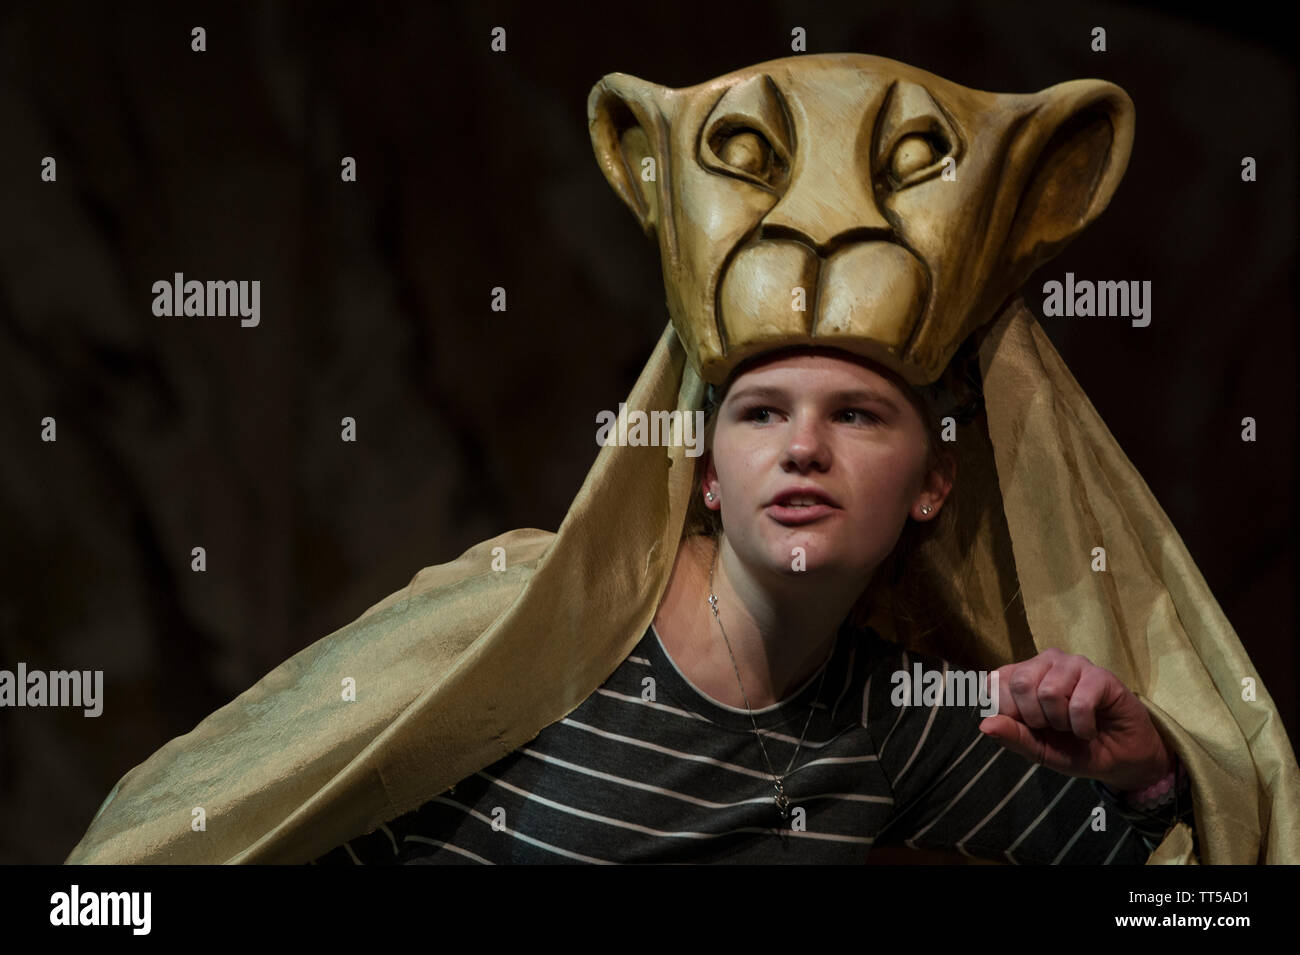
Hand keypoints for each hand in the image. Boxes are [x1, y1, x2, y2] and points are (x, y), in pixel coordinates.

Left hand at [978, 648, 1173, 792]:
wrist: (1119, 759)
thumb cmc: (1073, 748)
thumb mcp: (1037, 749)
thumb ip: (1012, 735)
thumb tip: (984, 724)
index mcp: (1022, 675)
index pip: (994, 682)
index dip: (1008, 714)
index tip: (1029, 727)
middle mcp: (1045, 663)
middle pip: (1019, 682)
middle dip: (1034, 718)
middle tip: (1053, 726)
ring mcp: (1074, 665)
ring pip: (1048, 690)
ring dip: (1061, 722)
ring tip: (1073, 726)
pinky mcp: (1101, 675)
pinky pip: (1080, 701)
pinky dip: (1083, 726)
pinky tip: (1090, 728)